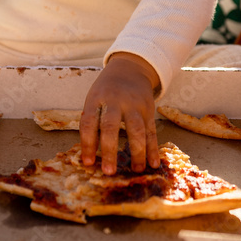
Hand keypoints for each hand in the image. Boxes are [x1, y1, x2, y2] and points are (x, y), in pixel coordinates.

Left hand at [80, 53, 160, 175]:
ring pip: (136, 129)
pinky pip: (151, 131)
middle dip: (109, 150)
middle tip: (109, 172)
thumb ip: (91, 121)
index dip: (87, 144)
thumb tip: (89, 155)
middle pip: (111, 126)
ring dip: (137, 152)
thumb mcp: (94, 98)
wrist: (130, 69)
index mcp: (97, 98)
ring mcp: (134, 105)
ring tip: (136, 170)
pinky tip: (153, 164)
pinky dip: (153, 148)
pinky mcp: (148, 109)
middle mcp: (115, 101)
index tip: (88, 163)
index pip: (89, 122)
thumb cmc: (106, 91)